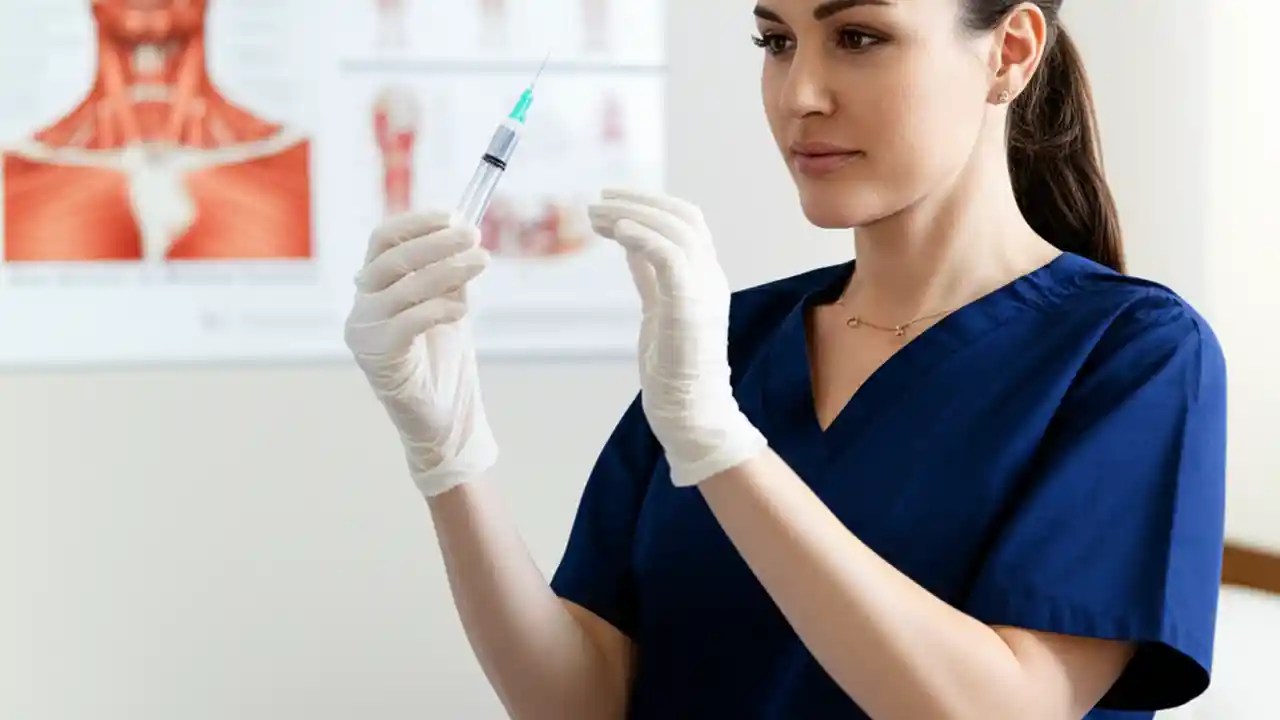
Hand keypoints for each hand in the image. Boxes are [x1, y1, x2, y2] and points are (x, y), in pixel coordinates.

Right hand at [344, 211, 496, 496]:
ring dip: (448, 270)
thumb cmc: (444, 362)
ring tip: (481, 261)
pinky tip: (462, 309)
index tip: (454, 215)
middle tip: (474, 235)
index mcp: (374, 288)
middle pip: (392, 259)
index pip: (384, 241)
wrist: (443, 420)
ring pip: (404, 288)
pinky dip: (438, 309)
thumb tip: (465, 231)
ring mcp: (365, 333)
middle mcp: (362, 307)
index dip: (417, 223)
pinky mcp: (377, 358)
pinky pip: (407, 322)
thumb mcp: (448, 304)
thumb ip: (449, 273)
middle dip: (436, 243)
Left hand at [588, 189, 766, 486]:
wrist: (691, 411)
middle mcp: (710, 277)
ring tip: (595, 213)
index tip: (610, 201)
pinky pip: (669, 258)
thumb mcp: (659, 307)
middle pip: (683, 217)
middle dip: (639, 200)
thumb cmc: (673, 367)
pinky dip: (642, 238)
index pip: (686, 222)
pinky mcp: (689, 308)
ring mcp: (704, 291)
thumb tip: (630, 240)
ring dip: (632, 214)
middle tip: (598, 198)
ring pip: (675, 230)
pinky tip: (615, 232)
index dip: (649, 204)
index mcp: (705, 276)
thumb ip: (649, 273)